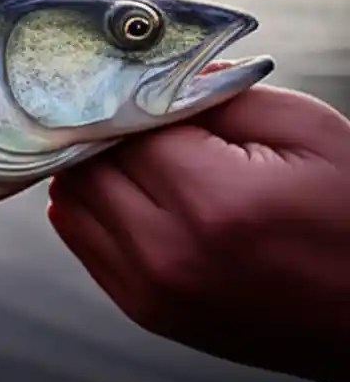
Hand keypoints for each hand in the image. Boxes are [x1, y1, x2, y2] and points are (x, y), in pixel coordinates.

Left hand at [49, 84, 349, 381]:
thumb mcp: (310, 132)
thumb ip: (224, 95)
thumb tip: (158, 71)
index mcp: (214, 201)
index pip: (126, 125)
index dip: (136, 98)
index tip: (151, 87)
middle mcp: (169, 251)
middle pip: (87, 164)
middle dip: (109, 132)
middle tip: (144, 119)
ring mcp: (151, 289)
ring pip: (71, 202)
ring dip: (94, 171)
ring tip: (144, 157)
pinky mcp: (145, 310)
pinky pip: (82, 240)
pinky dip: (96, 208)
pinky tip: (139, 194)